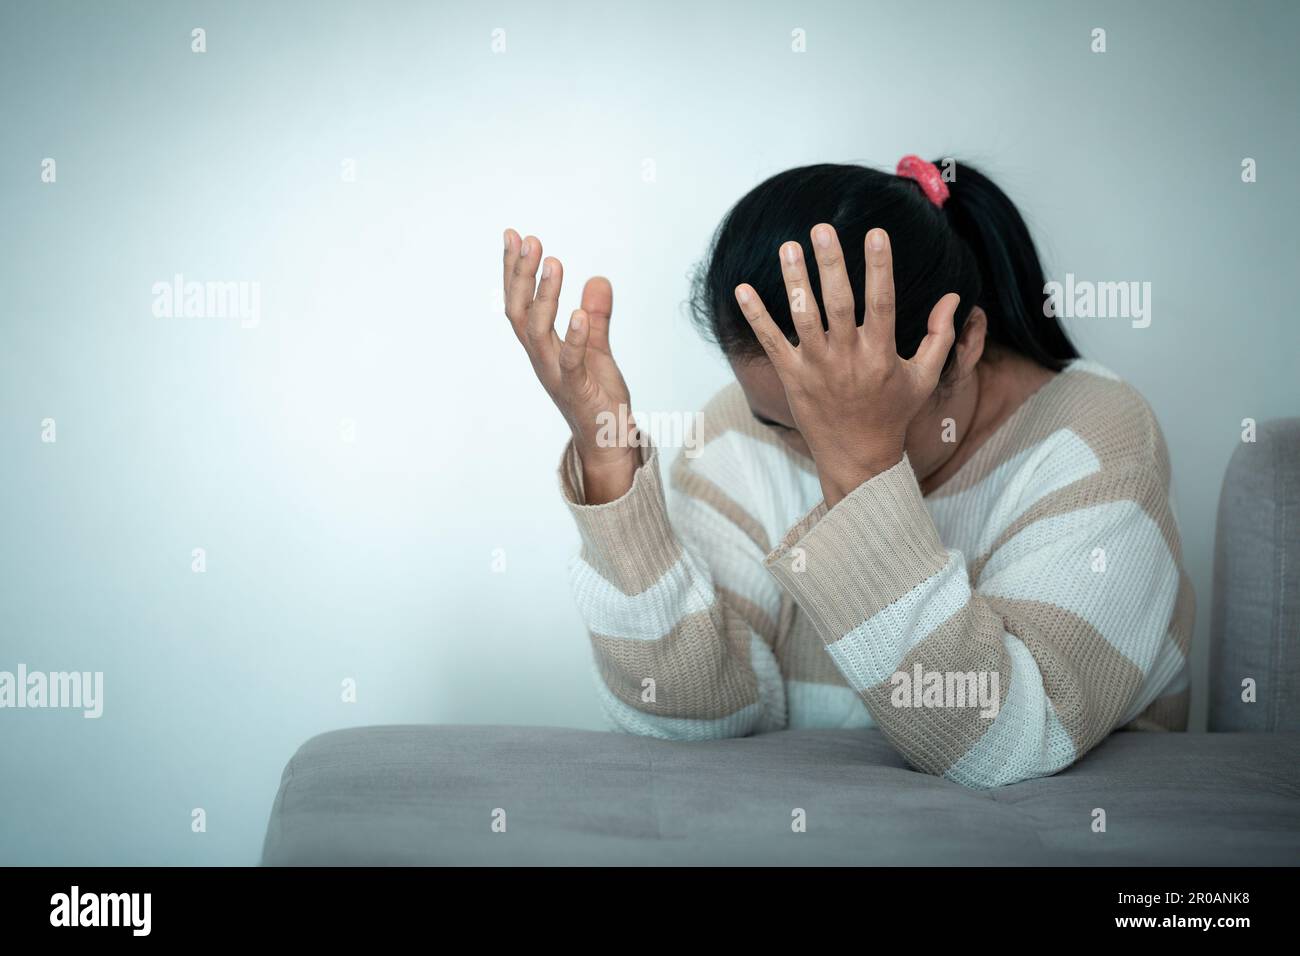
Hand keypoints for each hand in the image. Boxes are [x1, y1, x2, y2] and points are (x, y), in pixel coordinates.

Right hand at [503, 229, 638, 503]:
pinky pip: (571, 361)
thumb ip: (597, 317)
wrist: (608, 441)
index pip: (521, 302)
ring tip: (553, 261)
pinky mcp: (577, 389)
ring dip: (544, 295)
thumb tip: (598, 279)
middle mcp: (541, 357)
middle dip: (521, 275)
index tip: (514, 236)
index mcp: (543, 346)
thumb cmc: (598, 397)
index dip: (515, 270)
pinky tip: (578, 313)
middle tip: (529, 240)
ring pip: (538, 331)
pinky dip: (574, 337)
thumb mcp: (599, 349)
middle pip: (520, 311)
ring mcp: (555, 373)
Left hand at [732, 225, 958, 507]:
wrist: (858, 456)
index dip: (879, 266)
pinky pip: (771, 342)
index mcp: (881, 353)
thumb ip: (939, 336)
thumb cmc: (893, 412)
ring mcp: (816, 367)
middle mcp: (848, 357)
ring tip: (788, 246)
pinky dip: (756, 316)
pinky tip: (743, 289)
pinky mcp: (792, 376)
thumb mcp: (923, 377)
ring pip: (803, 317)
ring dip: (794, 280)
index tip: (876, 232)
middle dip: (831, 264)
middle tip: (822, 228)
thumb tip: (953, 297)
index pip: (881, 301)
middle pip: (837, 303)